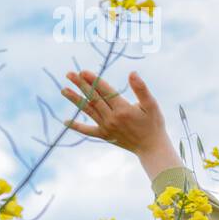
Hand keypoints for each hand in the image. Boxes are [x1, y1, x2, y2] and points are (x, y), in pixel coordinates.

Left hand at [61, 70, 181, 179]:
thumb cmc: (154, 124)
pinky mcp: (105, 135)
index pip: (105, 91)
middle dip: (81, 85)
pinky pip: (88, 131)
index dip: (94, 80)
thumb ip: (141, 89)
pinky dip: (77, 126)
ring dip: (75, 100)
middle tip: (69, 74)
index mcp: (123, 109)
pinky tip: (65, 122)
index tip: (83, 72)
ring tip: (64, 90)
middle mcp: (112, 118)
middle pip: (93, 98)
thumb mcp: (152, 105)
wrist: (152, 147)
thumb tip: (132, 73)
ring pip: (88, 111)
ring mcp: (107, 127)